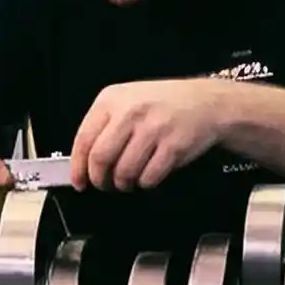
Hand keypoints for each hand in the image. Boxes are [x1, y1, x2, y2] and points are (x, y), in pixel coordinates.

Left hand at [70, 78, 226, 191]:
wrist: (206, 102)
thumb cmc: (162, 105)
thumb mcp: (126, 101)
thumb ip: (104, 126)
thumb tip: (83, 162)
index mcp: (112, 99)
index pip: (84, 139)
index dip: (78, 167)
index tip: (79, 182)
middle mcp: (131, 111)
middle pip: (101, 158)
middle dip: (100, 180)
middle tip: (105, 185)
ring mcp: (153, 128)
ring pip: (124, 171)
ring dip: (123, 184)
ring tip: (128, 181)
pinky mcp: (173, 146)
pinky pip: (149, 177)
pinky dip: (145, 183)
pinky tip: (147, 176)